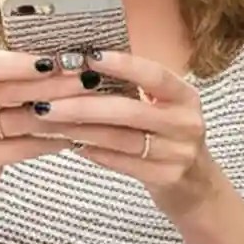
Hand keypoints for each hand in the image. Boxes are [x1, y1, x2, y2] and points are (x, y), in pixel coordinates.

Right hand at [0, 50, 87, 186]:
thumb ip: (19, 67)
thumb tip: (66, 55)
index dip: (18, 63)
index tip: (55, 61)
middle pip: (4, 92)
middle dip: (50, 85)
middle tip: (85, 81)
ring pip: (15, 122)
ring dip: (55, 115)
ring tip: (85, 108)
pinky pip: (17, 149)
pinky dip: (46, 142)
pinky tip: (70, 137)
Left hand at [32, 51, 219, 217]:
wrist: (196, 186)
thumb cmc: (167, 135)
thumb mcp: (163, 107)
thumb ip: (134, 88)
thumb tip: (82, 64)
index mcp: (185, 96)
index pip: (153, 75)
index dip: (122, 64)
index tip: (87, 56)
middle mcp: (186, 123)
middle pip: (129, 111)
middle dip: (84, 105)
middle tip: (47, 102)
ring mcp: (178, 153)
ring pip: (121, 139)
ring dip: (81, 129)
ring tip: (51, 121)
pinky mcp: (165, 178)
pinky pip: (121, 163)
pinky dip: (93, 151)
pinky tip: (70, 143)